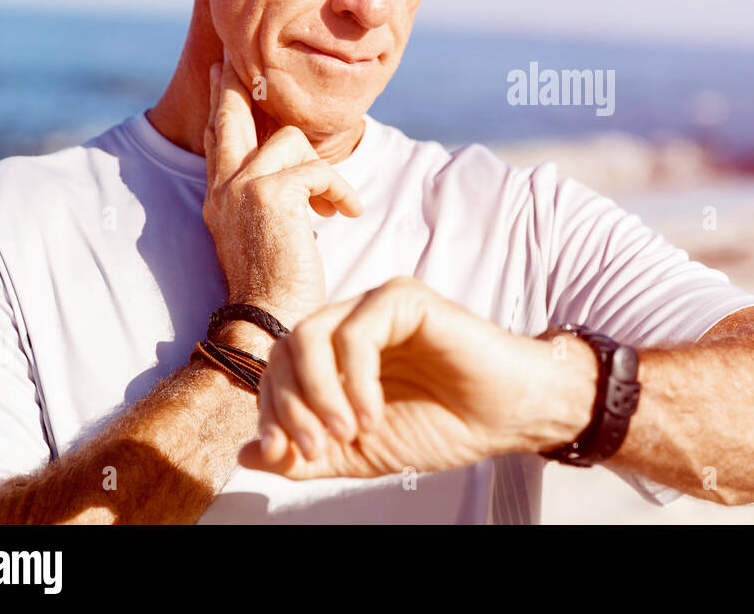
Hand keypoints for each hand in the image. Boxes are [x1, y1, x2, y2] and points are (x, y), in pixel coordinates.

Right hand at [202, 53, 363, 329]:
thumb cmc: (278, 289)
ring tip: (335, 205)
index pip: (219, 138)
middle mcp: (223, 187)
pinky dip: (340, 190)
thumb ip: (267, 199)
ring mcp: (242, 187)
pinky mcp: (271, 193)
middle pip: (232, 116)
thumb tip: (293, 175)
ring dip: (323, 171)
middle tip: (237, 62)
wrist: (268, 322)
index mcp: (219, 197)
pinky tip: (348, 213)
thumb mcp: (264, 235)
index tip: (224, 73)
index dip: (223, 105)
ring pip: (291, 139)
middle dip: (237, 86)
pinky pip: (318, 168)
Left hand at [237, 276, 599, 475]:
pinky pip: (355, 333)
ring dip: (317, 394)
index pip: (276, 369)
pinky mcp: (405, 298)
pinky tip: (373, 413)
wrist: (506, 416)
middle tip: (317, 449)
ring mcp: (376, 306)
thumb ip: (305, 453)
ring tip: (346, 433)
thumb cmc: (444, 424)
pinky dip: (354, 380)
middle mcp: (350, 321)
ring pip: (309, 335)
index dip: (272, 413)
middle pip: (284, 349)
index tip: (290, 456)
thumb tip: (247, 452)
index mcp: (335, 354)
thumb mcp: (360, 453)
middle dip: (290, 407)